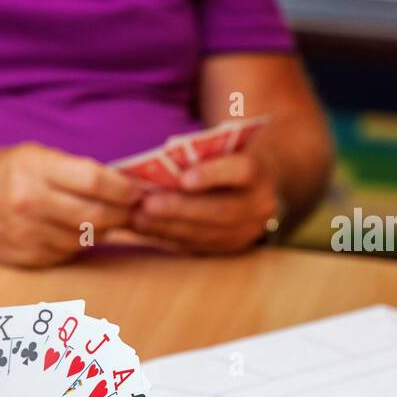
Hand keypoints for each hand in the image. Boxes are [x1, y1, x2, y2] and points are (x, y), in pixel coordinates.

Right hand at [0, 143, 140, 266]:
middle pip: (97, 216)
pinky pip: (69, 252)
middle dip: (123, 213)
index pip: (94, 181)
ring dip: (104, 229)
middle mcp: (31, 203)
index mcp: (34, 169)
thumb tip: (123, 184)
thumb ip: (74, 169)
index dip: (124, 188)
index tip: (137, 189)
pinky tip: (74, 229)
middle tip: (134, 208)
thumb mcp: (33, 155)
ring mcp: (29, 235)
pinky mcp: (28, 258)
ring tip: (105, 216)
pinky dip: (80, 242)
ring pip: (88, 239)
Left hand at [126, 152, 279, 255]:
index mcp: (260, 172)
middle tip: (146, 204)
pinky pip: (195, 246)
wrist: (255, 184)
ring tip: (136, 218)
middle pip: (221, 211)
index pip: (242, 171)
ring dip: (167, 227)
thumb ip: (201, 154)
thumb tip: (159, 166)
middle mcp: (259, 205)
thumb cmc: (226, 157)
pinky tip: (141, 228)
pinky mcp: (228, 248)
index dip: (212, 175)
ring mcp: (246, 231)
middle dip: (180, 209)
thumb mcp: (222, 149)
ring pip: (206, 234)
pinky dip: (165, 236)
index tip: (183, 178)